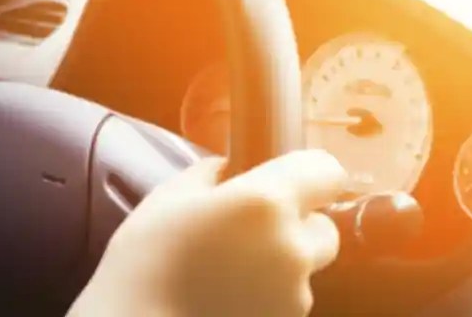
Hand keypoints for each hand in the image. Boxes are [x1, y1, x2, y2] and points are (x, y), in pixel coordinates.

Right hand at [71, 150, 346, 316]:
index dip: (310, 174)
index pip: (327, 171)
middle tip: (250, 231)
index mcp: (265, 202)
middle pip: (324, 229)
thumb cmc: (145, 260)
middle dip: (296, 226)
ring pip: (304, 270)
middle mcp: (292, 248)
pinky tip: (225, 295)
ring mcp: (294, 295)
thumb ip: (211, 175)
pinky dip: (266, 296)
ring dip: (279, 265)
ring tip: (226, 271)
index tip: (287, 178)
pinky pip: (287, 301)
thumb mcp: (170, 198)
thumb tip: (229, 171)